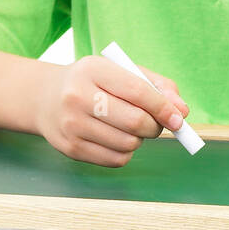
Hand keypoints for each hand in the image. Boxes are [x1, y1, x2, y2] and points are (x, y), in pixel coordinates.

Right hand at [36, 55, 189, 166]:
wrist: (46, 98)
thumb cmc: (95, 83)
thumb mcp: (122, 72)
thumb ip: (157, 87)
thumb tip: (182, 112)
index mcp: (93, 70)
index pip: (137, 91)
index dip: (163, 107)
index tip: (179, 118)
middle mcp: (77, 97)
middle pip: (134, 121)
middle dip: (155, 126)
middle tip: (156, 123)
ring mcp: (71, 124)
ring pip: (128, 144)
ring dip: (139, 139)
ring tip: (130, 127)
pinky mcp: (70, 148)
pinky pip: (116, 159)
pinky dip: (126, 152)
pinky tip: (116, 138)